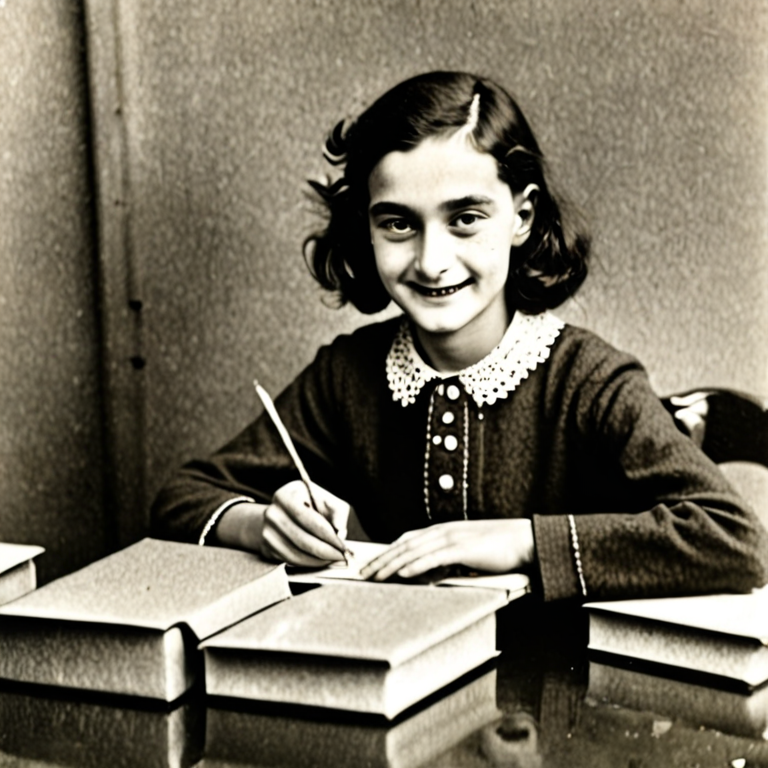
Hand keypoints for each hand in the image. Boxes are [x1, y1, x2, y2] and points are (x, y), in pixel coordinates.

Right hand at [214, 480, 351, 566]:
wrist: (280, 513)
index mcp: (286, 496)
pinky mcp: (267, 548)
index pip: (309, 520)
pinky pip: (291, 561)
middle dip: (326, 551)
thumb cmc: (307, 503)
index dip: (329, 535)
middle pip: (303, 540)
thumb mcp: (323, 498)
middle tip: (342, 556)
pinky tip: (321, 561)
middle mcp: (273, 514)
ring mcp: (267, 533)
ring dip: (319, 560)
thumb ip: (337, 512)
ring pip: (297, 554)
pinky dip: (309, 564)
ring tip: (334, 559)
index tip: (343, 545)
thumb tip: (341, 533)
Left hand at [358, 519, 534, 581]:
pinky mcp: (463, 548)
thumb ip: (446, 560)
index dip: (387, 551)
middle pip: (405, 545)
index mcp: (443, 530)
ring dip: (392, 564)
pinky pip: (434, 557)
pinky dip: (416, 565)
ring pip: (414, 551)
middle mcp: (443, 531)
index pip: (407, 540)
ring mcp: (453, 537)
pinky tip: (403, 573)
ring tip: (376, 576)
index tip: (371, 564)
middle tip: (363, 573)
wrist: (524, 541)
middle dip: (382, 559)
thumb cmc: (498, 549)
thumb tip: (427, 576)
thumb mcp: (466, 554)